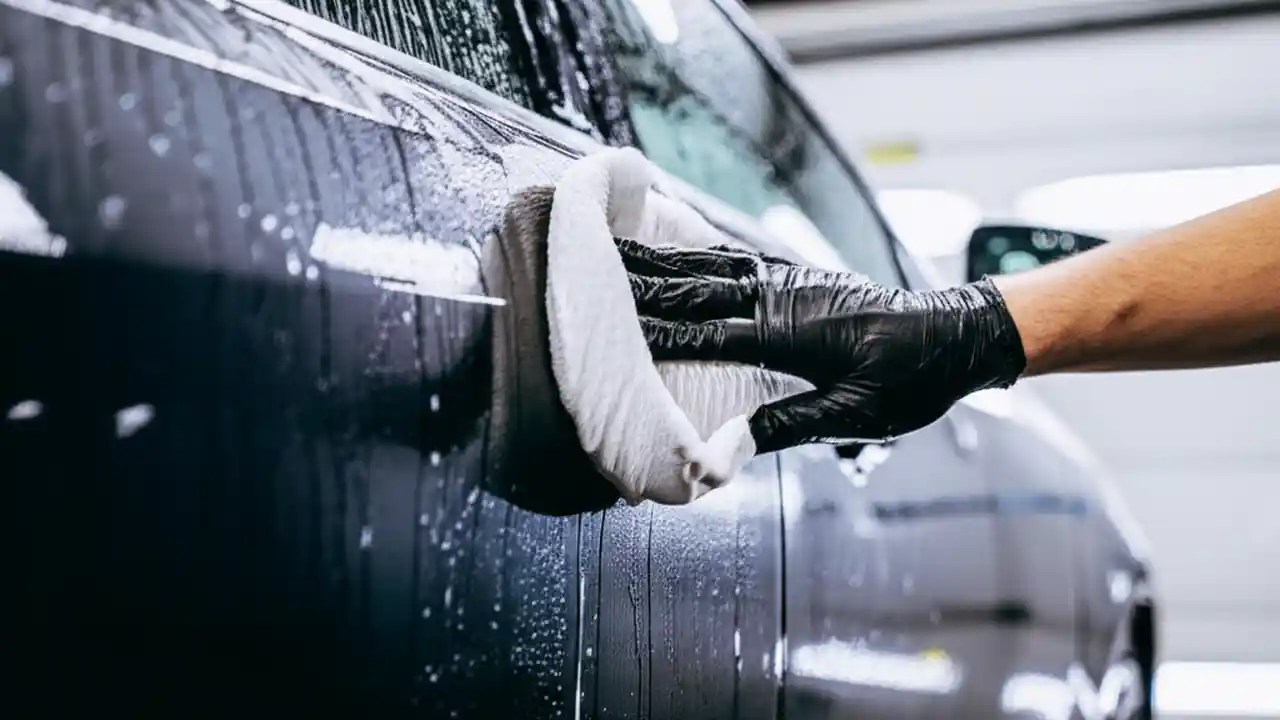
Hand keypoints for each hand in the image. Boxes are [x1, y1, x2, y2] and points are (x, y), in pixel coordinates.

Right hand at [617, 239, 1026, 452]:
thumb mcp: (853, 415)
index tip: (610, 329)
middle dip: (642, 282)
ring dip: (661, 259)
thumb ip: (786, 424)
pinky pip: (735, 258)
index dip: (657, 332)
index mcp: (792, 334)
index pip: (708, 332)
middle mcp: (783, 298)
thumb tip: (724, 445)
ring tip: (616, 247)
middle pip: (698, 288)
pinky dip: (697, 250)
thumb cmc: (909, 381)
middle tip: (589, 269)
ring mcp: (789, 281)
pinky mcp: (797, 276)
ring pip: (711, 266)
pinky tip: (676, 247)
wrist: (954, 334)